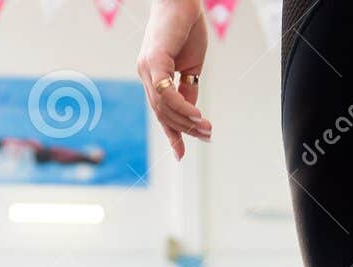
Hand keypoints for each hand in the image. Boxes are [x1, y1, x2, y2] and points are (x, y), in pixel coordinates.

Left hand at [136, 0, 211, 159]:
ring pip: (164, 106)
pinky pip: (165, 92)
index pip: (160, 111)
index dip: (171, 133)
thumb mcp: (192, 66)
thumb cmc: (188, 27)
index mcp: (153, 75)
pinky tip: (197, 115)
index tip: (181, 154)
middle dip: (184, 129)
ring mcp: (146, 68)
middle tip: (207, 136)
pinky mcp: (153, 61)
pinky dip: (181, 106)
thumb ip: (189, 89)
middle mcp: (145, 73)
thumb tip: (191, 113)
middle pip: (162, 112)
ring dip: (186, 121)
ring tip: (206, 128)